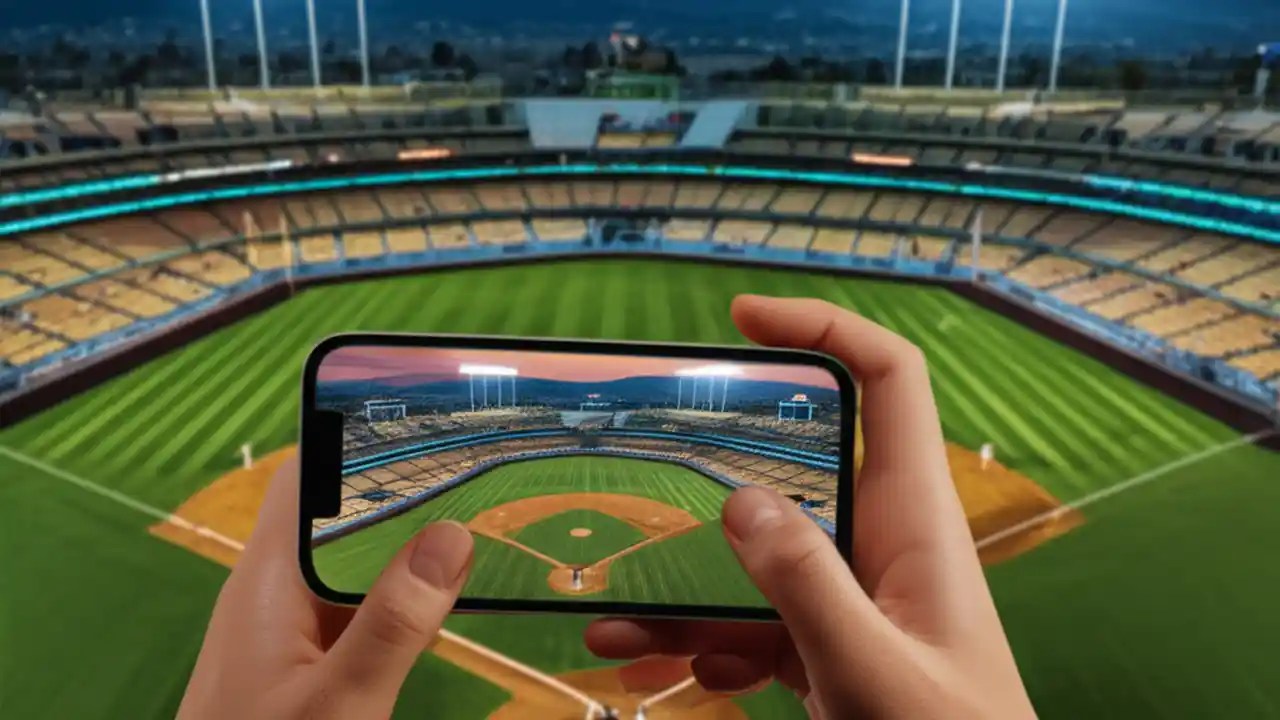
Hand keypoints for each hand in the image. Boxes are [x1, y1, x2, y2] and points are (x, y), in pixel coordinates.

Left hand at [178, 457, 473, 719]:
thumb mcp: (338, 705)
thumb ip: (392, 626)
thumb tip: (452, 537)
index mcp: (266, 582)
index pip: (305, 477)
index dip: (357, 437)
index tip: (426, 415)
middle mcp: (278, 594)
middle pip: (340, 516)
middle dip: (404, 487)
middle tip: (480, 460)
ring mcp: (297, 630)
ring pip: (358, 564)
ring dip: (411, 543)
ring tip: (482, 512)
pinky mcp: (315, 663)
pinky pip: (365, 608)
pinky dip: (408, 593)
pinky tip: (452, 591)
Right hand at [585, 295, 1037, 718]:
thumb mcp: (873, 671)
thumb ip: (808, 587)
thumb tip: (739, 501)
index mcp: (916, 522)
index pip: (889, 380)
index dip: (825, 328)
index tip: (743, 317)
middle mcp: (884, 545)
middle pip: (797, 467)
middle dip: (716, 471)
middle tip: (649, 465)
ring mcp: (857, 597)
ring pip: (761, 563)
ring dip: (689, 591)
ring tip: (616, 626)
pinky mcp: (835, 645)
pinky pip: (759, 624)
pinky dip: (710, 643)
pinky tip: (672, 668)